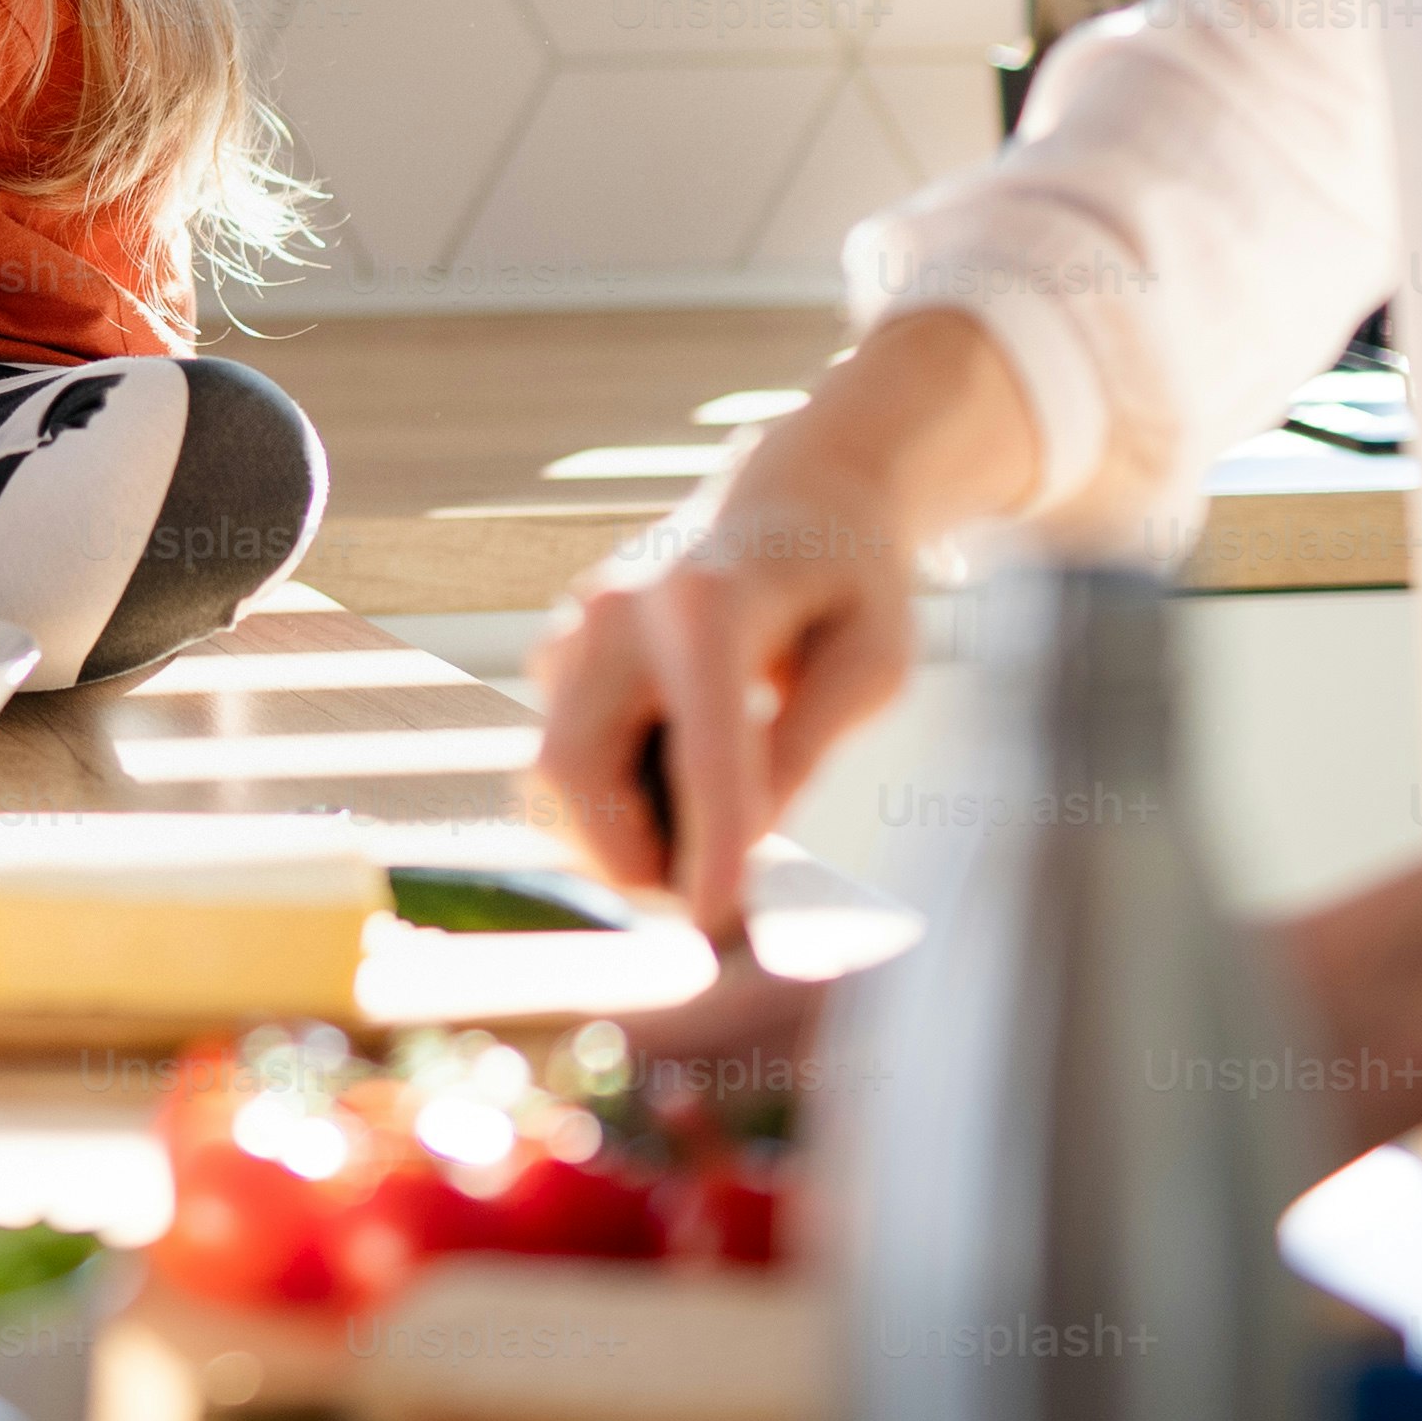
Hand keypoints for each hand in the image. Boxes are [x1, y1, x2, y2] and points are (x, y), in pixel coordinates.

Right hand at [530, 310, 1036, 937]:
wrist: (791, 499)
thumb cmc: (847, 583)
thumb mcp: (871, 663)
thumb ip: (804, 745)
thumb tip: (744, 837)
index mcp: (706, 599)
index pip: (699, 750)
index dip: (709, 845)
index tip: (720, 921)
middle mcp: (615, 609)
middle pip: (575, 773)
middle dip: (632, 860)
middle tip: (713, 898)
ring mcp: (571, 628)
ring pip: (550, 779)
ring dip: (615, 839)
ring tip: (702, 839)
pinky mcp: (555, 654)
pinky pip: (559, 760)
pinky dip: (608, 804)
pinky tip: (675, 789)